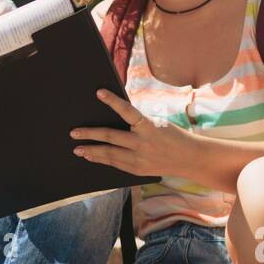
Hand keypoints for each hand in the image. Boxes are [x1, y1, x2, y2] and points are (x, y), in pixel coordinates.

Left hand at [70, 88, 197, 178]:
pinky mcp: (137, 170)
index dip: (113, 101)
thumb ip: (137, 122)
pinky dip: (102, 159)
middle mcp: (142, 143)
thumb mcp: (157, 123)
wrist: (189, 158)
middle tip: (73, 133)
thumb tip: (114, 117)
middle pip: (111, 137)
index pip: (128, 111)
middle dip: (90, 134)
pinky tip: (91, 156)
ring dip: (92, 151)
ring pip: (110, 154)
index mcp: (149, 127)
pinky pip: (115, 164)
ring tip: (77, 149)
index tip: (99, 93)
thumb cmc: (172, 136)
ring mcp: (139, 159)